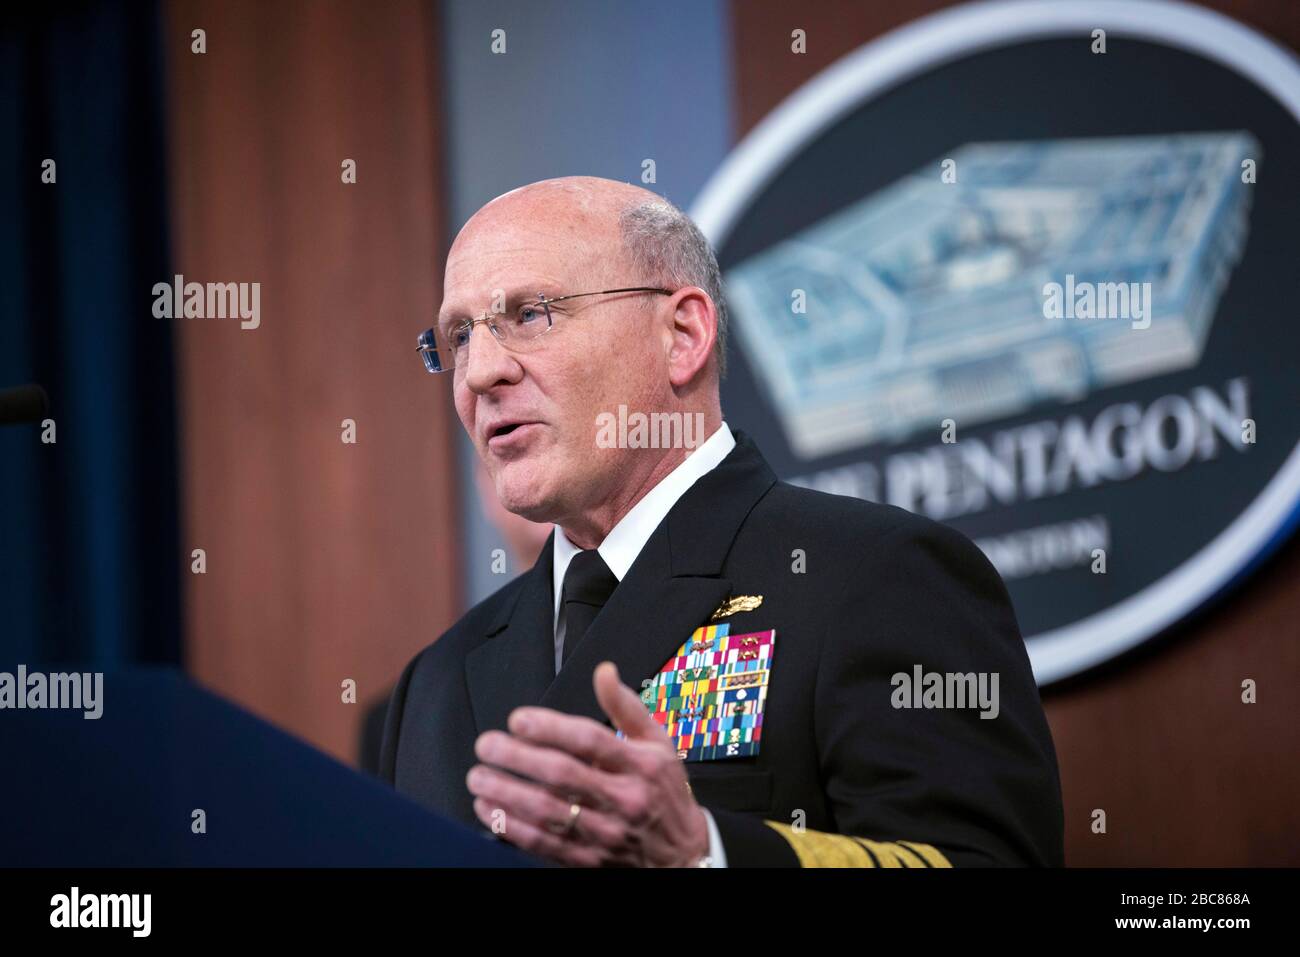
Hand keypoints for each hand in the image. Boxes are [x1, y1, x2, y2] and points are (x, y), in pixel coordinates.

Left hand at [466, 661, 710, 866]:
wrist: (683, 854)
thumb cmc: (665, 792)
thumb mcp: (658, 743)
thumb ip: (626, 706)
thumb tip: (603, 671)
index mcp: (640, 765)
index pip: (590, 741)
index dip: (551, 727)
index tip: (518, 719)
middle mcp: (622, 799)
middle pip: (562, 774)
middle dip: (517, 758)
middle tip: (487, 744)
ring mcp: (605, 832)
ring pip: (547, 810)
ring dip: (506, 793)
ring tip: (479, 776)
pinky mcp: (589, 858)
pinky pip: (543, 842)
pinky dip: (511, 826)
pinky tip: (490, 809)